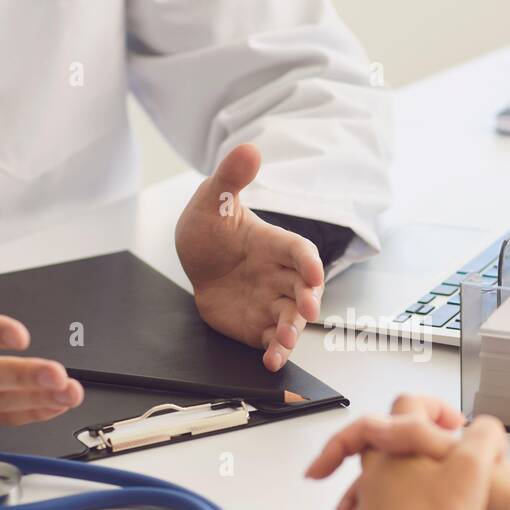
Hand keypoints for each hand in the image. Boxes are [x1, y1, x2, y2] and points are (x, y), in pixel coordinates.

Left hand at [175, 143, 324, 371]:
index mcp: (276, 244)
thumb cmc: (212, 226)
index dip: (309, 261)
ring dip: (292, 332)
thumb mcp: (214, 199)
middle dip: (307, 301)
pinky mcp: (259, 325)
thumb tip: (248, 148)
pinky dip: (275, 352)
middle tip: (307, 311)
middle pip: (303, 290)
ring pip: (290, 319)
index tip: (312, 271)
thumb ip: (232, 178)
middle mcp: (280, 275)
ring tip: (285, 342)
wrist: (197, 259)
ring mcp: (271, 302)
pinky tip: (271, 361)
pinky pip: (271, 341)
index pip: (300, 252)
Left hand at [306, 395, 509, 509]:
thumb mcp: (476, 467)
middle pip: (377, 442)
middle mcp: (375, 473)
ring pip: (368, 483)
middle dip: (400, 442)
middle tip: (423, 450)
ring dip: (392, 484)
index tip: (451, 422)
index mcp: (397, 447)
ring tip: (417, 499)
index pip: (406, 405)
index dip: (433, 406)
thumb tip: (486, 429)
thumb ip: (485, 436)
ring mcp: (367, 506)